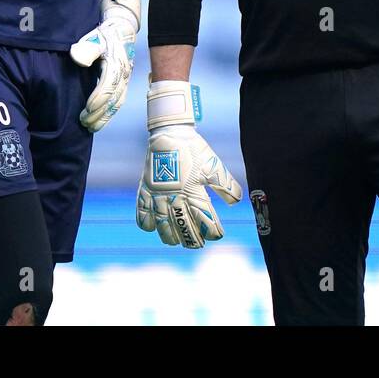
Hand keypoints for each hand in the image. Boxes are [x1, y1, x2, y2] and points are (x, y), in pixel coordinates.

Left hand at [70, 0, 140, 131]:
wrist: (121, 29)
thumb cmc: (104, 34)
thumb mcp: (95, 37)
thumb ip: (87, 48)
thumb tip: (77, 58)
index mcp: (116, 64)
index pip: (108, 86)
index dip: (97, 100)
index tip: (86, 110)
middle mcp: (123, 74)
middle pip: (113, 99)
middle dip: (99, 114)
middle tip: (84, 123)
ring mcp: (125, 80)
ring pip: (117, 103)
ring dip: (105, 117)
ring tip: (90, 126)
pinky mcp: (123, 83)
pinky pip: (118, 102)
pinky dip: (109, 113)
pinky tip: (99, 120)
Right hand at [135, 80, 241, 247]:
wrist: (170, 133)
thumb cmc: (194, 150)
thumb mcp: (214, 166)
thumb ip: (226, 186)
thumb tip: (236, 203)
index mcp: (193, 192)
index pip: (205, 222)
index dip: (213, 232)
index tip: (217, 234)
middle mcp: (174, 198)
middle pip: (183, 229)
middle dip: (193, 240)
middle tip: (198, 244)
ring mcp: (157, 196)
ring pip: (162, 227)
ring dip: (170, 237)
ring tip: (176, 241)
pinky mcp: (145, 191)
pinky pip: (142, 215)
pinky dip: (147, 225)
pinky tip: (154, 226)